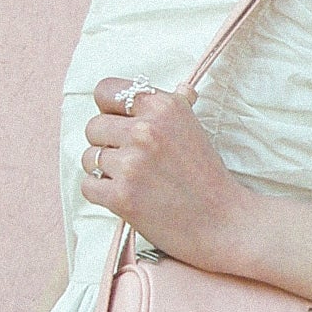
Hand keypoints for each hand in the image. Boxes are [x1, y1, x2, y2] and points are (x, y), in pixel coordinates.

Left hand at [80, 76, 255, 273]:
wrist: (223, 222)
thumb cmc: (207, 177)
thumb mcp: (194, 128)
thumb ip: (174, 106)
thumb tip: (169, 89)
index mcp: (163, 106)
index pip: (106, 91)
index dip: (109, 109)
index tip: (120, 124)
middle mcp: (145, 129)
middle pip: (93, 126)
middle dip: (106, 144)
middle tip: (131, 160)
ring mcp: (132, 163)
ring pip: (89, 157)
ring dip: (104, 171)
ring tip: (133, 181)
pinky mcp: (122, 196)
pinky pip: (88, 186)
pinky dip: (102, 194)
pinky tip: (127, 197)